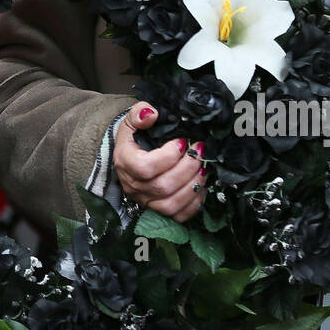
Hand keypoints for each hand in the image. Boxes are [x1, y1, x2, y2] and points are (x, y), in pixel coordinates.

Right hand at [113, 103, 205, 222]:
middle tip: (200, 151)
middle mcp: (133, 186)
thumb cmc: (135, 138)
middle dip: (187, 168)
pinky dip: (194, 202)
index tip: (182, 141)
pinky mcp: (158, 210)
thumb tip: (152, 114)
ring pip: (171, 204)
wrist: (132, 155)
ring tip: (204, 167)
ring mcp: (145, 201)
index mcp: (125, 162)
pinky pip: (178, 215)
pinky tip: (201, 185)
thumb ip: (139, 113)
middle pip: (162, 186)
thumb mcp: (132, 121)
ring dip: (193, 185)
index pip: (145, 167)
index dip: (168, 156)